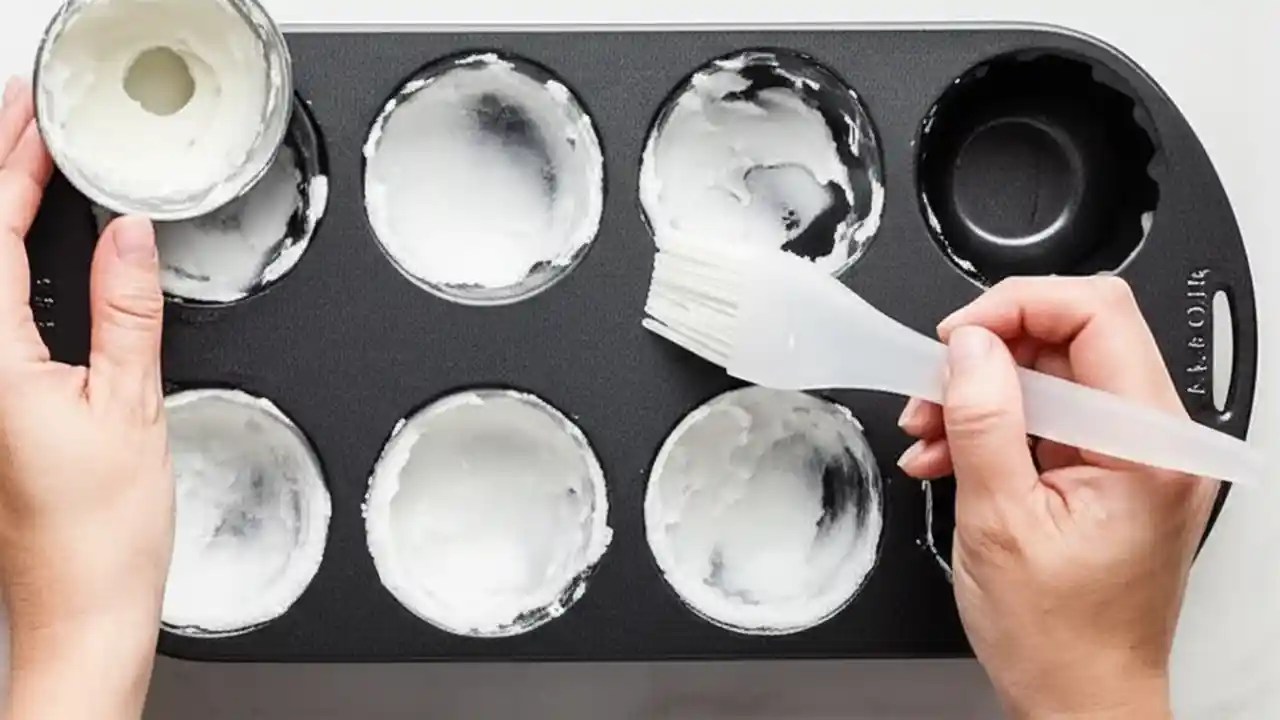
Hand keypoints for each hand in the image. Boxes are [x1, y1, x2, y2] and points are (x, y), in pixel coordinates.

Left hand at [0, 78, 170, 719]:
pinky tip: (35, 248)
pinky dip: (12, 261)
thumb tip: (132, 236)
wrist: (82, 608)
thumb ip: (127, 312)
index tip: (37, 119)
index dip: (16, 166)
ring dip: (4, 212)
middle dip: (2, 172)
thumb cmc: (99, 535)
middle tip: (28, 119)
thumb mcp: (131, 408)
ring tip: (32, 163)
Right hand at [897, 277, 1216, 719]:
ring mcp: (1135, 456)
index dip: (1016, 307)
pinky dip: (994, 425)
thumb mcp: (999, 520)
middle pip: (1073, 336)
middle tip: (931, 389)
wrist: (1080, 700)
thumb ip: (985, 420)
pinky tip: (949, 455)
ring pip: (1053, 374)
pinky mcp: (1110, 471)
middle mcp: (1156, 442)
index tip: (957, 338)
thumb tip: (971, 346)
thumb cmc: (1059, 639)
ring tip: (928, 436)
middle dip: (987, 355)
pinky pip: (1050, 417)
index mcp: (1149, 447)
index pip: (1097, 314)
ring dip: (980, 394)